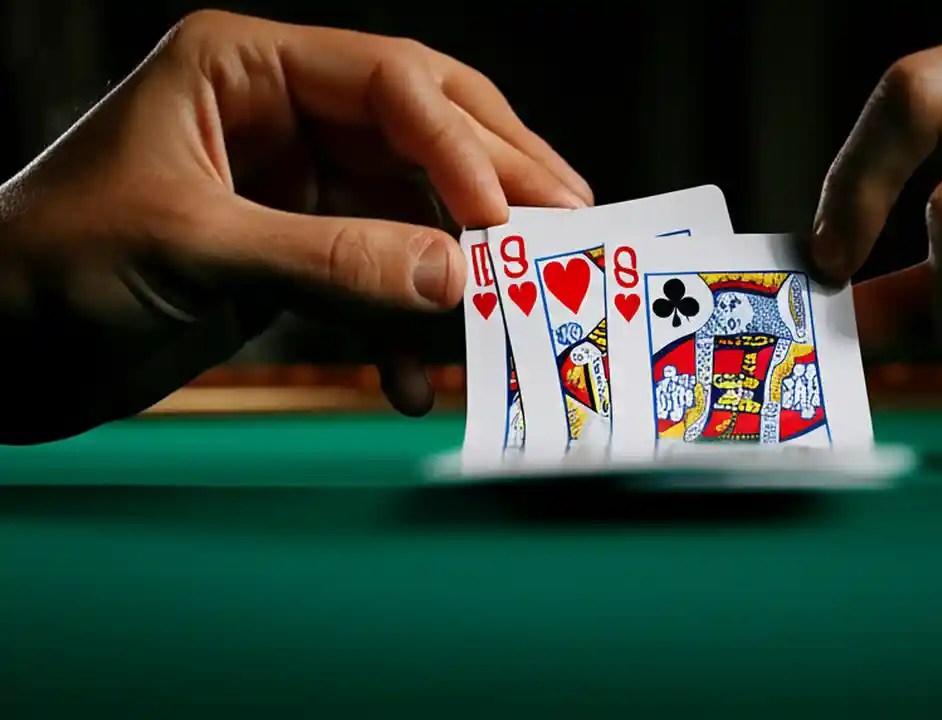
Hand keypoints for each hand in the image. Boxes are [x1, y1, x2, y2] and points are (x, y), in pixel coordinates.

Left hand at [0, 10, 590, 443]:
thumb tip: (457, 279)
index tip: (509, 225)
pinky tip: (409, 377)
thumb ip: (332, 259)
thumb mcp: (194, 252)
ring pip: (410, 211)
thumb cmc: (49, 268)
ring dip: (453, 272)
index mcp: (243, 66)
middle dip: (493, 188)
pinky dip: (400, 327)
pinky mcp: (294, 250)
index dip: (463, 150)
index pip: (391, 83)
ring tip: (506, 316)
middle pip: (423, 132)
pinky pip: (377, 275)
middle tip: (571, 233)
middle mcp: (280, 113)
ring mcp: (293, 184)